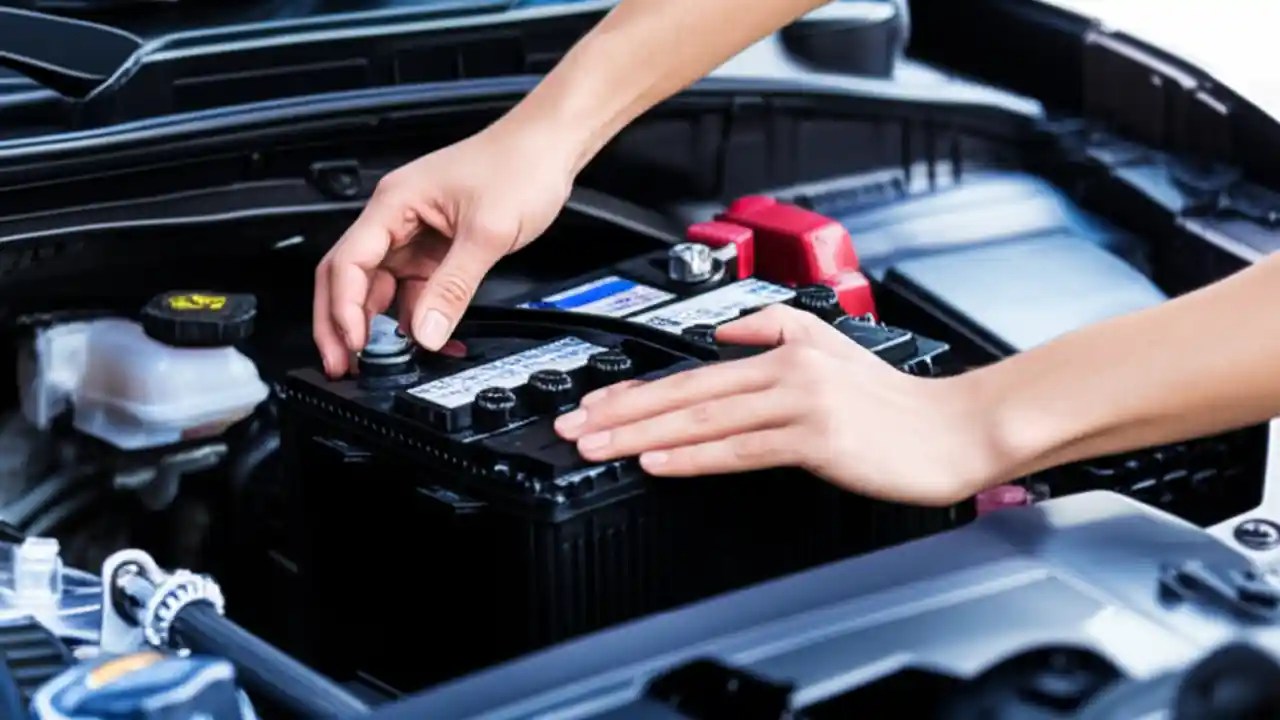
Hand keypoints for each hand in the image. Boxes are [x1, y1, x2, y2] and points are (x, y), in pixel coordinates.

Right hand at [313, 124, 575, 376]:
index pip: (348, 262)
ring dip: (380, 325)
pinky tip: (425, 339)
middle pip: (351, 277)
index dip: (343, 308)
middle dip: (342, 323)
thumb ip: (453, 287)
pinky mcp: (438, 246)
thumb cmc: (520, 164)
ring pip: (382, 286)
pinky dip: (416, 315)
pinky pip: (415, 287)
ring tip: (383, 362)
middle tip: (343, 363)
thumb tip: (426, 331)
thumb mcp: (487, 233)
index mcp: (395, 203)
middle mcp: (397, 217)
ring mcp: (416, 232)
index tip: (353, 344)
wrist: (550, 146)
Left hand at [553, 305, 999, 505]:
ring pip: (705, 418)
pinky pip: (741, 449)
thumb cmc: (895, 402)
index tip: (594, 405)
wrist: (953, 430)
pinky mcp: (817, 440)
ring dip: (643, 435)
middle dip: (622, 412)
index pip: (692, 371)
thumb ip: (775, 328)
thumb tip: (726, 333)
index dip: (637, 390)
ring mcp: (800, 405)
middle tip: (575, 427)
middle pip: (686, 392)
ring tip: (599, 446)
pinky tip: (659, 461)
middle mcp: (785, 371)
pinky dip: (694, 455)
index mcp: (783, 349)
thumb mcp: (832, 344)